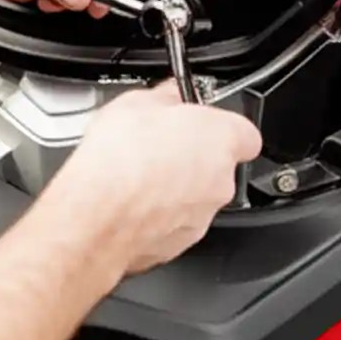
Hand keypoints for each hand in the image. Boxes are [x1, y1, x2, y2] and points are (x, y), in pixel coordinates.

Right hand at [41, 83, 262, 275]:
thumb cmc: (119, 161)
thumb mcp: (137, 102)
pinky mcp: (179, 243)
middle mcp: (220, 182)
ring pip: (196, 196)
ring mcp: (202, 216)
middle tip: (157, 146)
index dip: (219, 125)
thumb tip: (168, 96)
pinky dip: (157, 214)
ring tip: (136, 175)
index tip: (195, 120)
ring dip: (174, 186)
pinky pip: (175, 223)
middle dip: (191, 156)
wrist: (97, 215)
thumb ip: (166, 98)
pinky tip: (129, 202)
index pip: (243, 131)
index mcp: (221, 139)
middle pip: (217, 165)